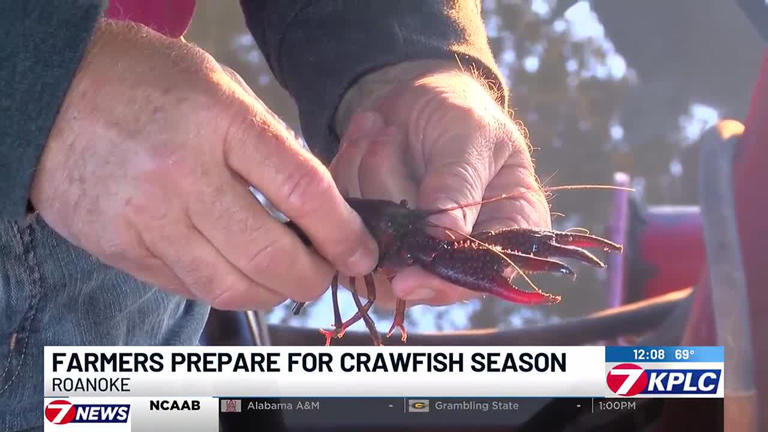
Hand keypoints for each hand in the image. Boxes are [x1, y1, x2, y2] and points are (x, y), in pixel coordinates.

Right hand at [30, 20, 377, 309]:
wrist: (57, 88)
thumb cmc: (150, 83)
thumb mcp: (223, 91)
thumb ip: (271, 147)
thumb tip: (320, 208)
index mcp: (220, 121)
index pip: (301, 191)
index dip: (343, 233)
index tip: (361, 251)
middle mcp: (181, 173)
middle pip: (269, 256)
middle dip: (313, 277)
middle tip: (325, 273)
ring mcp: (144, 216)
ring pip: (227, 286)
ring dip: (271, 294)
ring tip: (285, 281)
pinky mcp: (116, 245)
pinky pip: (185, 287)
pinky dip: (222, 287)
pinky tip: (234, 271)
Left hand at [332, 60, 549, 305]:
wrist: (418, 94)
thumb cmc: (461, 111)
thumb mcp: (470, 135)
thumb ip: (458, 185)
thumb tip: (444, 236)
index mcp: (507, 228)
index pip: (478, 276)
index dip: (440, 283)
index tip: (405, 276)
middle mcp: (459, 249)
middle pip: (414, 266)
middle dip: (391, 200)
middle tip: (388, 137)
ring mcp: (411, 247)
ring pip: (371, 242)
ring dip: (367, 175)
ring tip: (381, 130)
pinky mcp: (372, 234)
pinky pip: (343, 221)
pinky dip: (346, 174)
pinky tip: (365, 139)